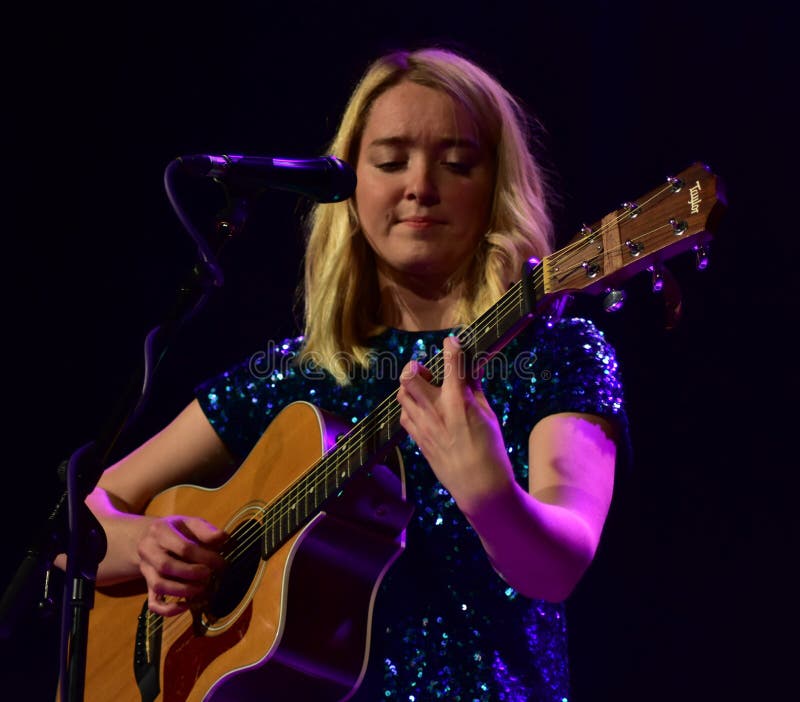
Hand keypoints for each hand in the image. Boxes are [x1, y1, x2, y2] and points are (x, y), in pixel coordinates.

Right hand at [137, 515, 226, 615]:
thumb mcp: (190, 523)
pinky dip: (170, 610)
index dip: (205, 557)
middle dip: (191, 573)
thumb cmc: (177, 530)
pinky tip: (187, 606)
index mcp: (159, 531)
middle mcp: (147, 551)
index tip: (220, 563)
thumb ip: (205, 530)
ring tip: (202, 588)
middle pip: (166, 566)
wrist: (152, 539)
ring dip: (183, 590)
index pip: (183, 547)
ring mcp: (146, 570)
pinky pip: (154, 604)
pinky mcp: (148, 587)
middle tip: (209, 575)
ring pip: (159, 586)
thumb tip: (223, 537)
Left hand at [396, 336, 514, 511]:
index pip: (451, 360)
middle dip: (417, 366)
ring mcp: (422, 424)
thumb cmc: (490, 451)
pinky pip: (404, 415)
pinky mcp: (417, 439)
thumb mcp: (488, 414)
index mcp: (457, 399)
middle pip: (410, 375)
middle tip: (429, 371)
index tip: (452, 341)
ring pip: (402, 394)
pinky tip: (423, 411)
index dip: (451, 345)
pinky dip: (410, 408)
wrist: (479, 486)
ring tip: (426, 391)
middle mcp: (435, 408)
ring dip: (411, 387)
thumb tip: (469, 370)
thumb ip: (474, 389)